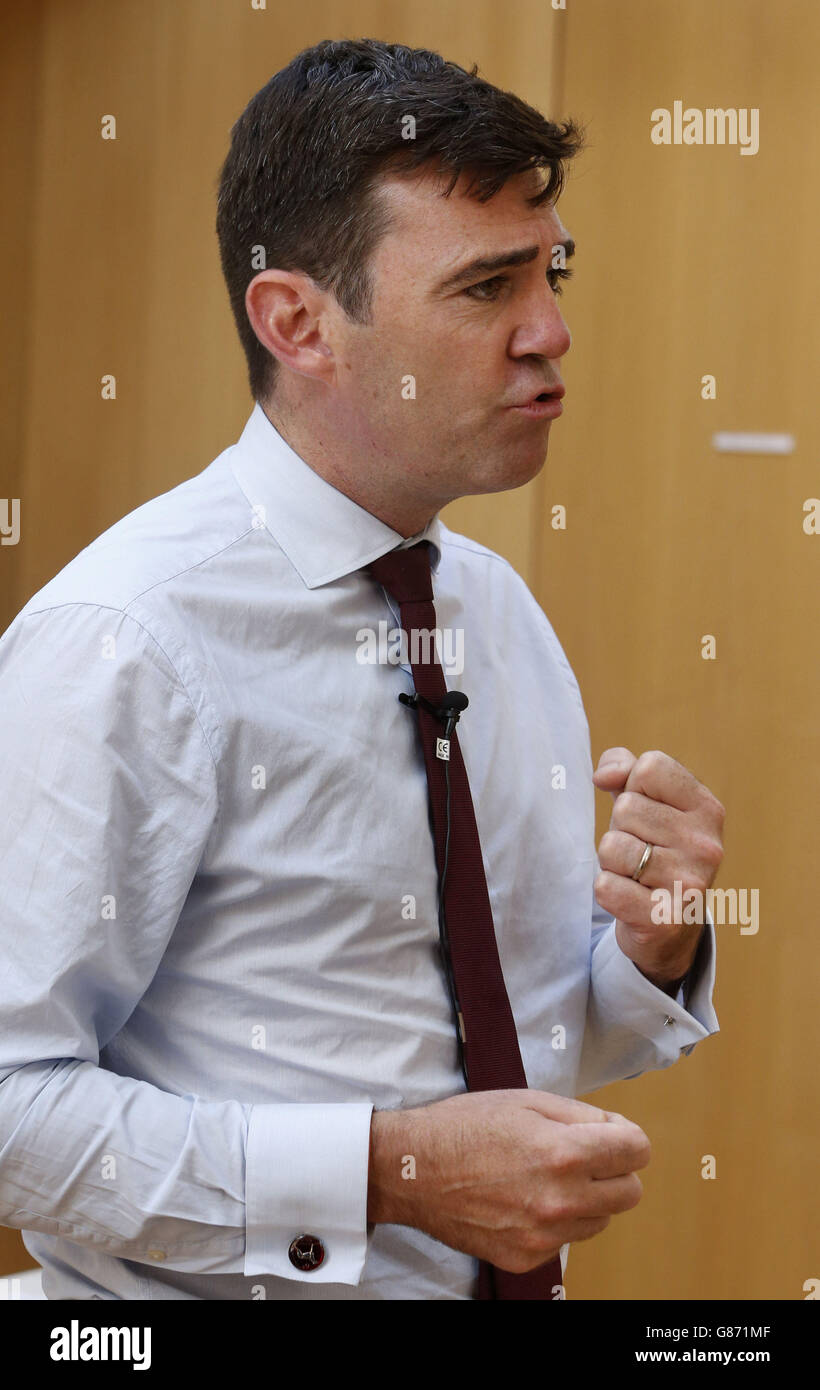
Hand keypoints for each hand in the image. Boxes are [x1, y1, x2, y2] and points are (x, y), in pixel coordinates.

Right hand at [367, 1089, 649, 1274]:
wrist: (412, 1169)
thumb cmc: (466, 1125)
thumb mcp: (527, 1099)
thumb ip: (581, 1116)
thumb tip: (617, 1133)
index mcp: (565, 1153)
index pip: (638, 1151)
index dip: (625, 1137)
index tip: (607, 1134)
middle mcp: (561, 1201)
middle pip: (631, 1193)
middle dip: (614, 1170)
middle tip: (581, 1155)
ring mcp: (544, 1235)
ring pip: (600, 1219)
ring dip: (586, 1198)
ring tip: (544, 1177)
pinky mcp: (526, 1257)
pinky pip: (565, 1240)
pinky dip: (555, 1222)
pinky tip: (522, 1199)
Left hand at [592, 747, 724, 987]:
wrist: (669, 928)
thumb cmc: (653, 851)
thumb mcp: (644, 802)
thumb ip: (624, 770)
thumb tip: (604, 776)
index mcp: (707, 809)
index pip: (650, 767)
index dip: (632, 786)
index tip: (645, 811)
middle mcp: (707, 845)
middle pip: (627, 808)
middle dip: (620, 829)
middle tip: (641, 852)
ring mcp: (691, 883)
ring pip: (612, 846)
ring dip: (611, 862)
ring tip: (635, 875)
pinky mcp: (667, 920)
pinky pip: (606, 886)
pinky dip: (607, 891)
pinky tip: (630, 898)